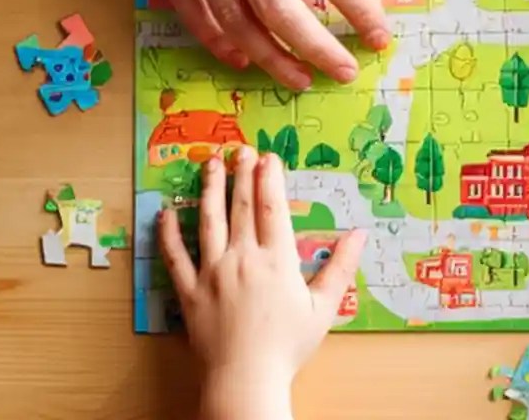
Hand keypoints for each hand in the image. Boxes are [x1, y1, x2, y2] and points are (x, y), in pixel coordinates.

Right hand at [97, 0, 401, 88]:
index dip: (357, 7)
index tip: (378, 35)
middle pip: (278, 4)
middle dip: (316, 47)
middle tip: (344, 72)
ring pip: (231, 15)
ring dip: (269, 55)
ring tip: (299, 76)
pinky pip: (189, 4)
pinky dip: (215, 37)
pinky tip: (242, 54)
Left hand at [159, 148, 364, 419]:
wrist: (246, 379)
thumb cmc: (288, 347)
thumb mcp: (324, 306)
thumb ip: (341, 266)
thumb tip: (361, 234)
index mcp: (276, 260)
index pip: (272, 209)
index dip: (270, 179)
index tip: (268, 157)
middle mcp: (242, 259)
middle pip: (241, 207)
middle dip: (242, 174)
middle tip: (241, 149)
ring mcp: (211, 273)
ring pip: (208, 222)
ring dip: (209, 190)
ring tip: (210, 165)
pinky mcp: (189, 292)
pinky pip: (174, 257)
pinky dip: (169, 233)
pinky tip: (167, 212)